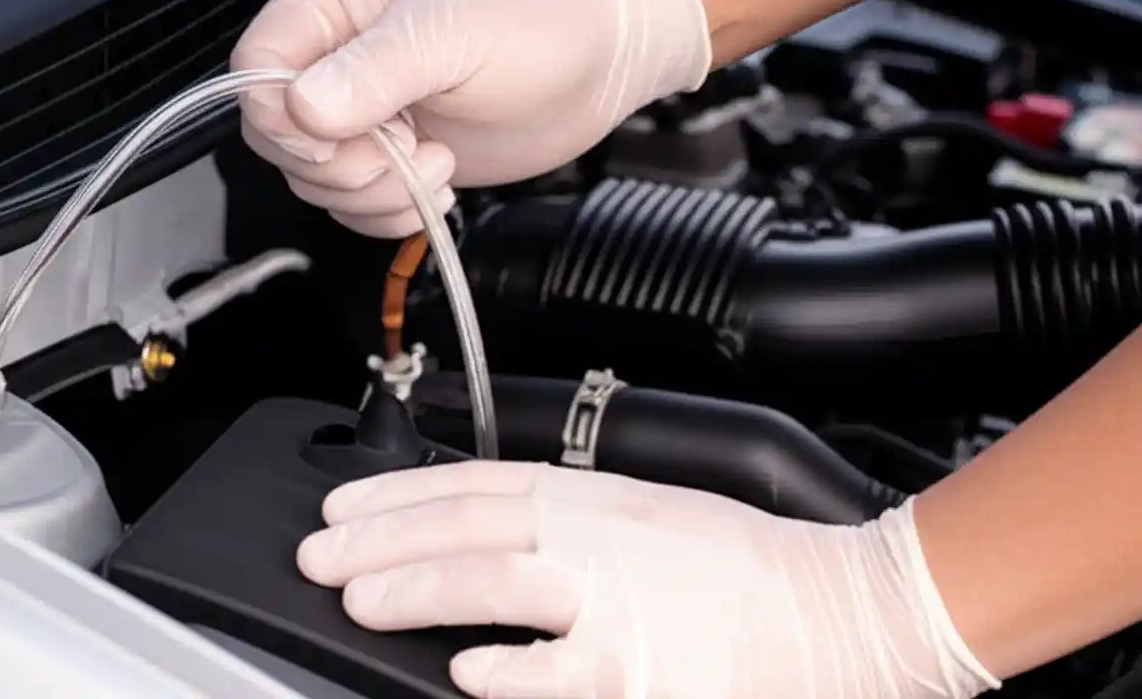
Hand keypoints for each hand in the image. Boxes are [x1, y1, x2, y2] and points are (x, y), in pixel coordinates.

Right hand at [232, 0, 711, 237]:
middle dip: (335, 165)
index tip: (336, 140)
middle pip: (278, 133)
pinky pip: (356, 202)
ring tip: (432, 162)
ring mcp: (368, 111)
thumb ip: (376, 70)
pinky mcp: (397, 154)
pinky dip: (387, 212)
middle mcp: (342, 59)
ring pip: (316, 177)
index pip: (259, 65)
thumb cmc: (544, 16)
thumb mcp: (454, 33)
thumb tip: (306, 110)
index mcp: (338, 5)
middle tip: (400, 153)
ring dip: (369, 193)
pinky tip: (434, 183)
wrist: (604, 57)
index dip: (282, 115)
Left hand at [297, 461, 998, 697]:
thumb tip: (485, 532)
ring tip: (358, 595)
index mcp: (596, 496)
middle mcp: (598, 539)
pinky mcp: (641, 673)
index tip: (343, 503)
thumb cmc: (744, 564)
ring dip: (419, 586)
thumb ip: (566, 518)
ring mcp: (618, 604)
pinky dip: (507, 669)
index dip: (398, 491)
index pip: (474, 482)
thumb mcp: (646, 512)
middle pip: (470, 527)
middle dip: (384, 536)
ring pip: (497, 582)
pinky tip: (461, 670)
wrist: (834, 608)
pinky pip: (558, 672)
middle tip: (320, 551)